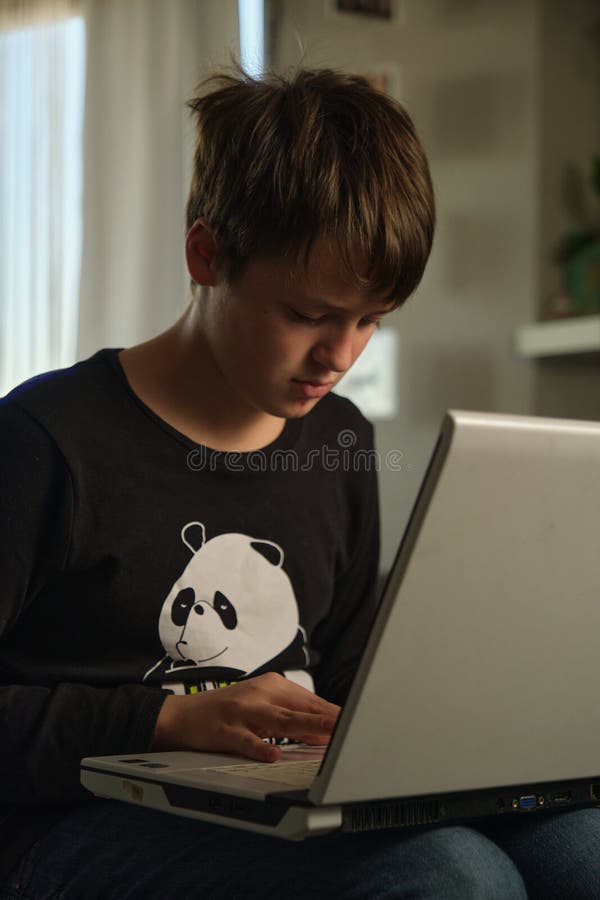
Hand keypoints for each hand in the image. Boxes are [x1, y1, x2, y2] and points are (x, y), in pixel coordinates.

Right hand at [151, 672, 339, 761]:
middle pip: (301, 708)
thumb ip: (292, 719)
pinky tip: (272, 756)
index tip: (360, 721)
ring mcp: (242, 711)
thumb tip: (325, 732)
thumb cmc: (226, 713)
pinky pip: (245, 740)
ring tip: (328, 736)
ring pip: (279, 720)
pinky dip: (259, 748)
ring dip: (306, 728)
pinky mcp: (224, 729)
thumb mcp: (262, 710)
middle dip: (329, 720)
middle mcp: (260, 693)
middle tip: (355, 729)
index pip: (311, 701)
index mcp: (272, 686)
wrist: (181, 715)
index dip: (335, 715)